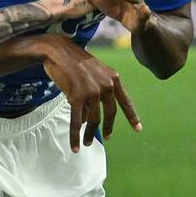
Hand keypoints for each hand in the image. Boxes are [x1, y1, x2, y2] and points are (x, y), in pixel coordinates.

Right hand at [38, 33, 142, 151]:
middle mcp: (106, 85)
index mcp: (113, 78)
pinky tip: (75, 146)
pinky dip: (75, 135)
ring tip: (86, 144)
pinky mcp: (77, 96)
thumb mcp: (92, 74)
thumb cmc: (72, 61)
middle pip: (110, 114)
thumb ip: (96, 93)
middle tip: (107, 138)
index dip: (132, 116)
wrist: (57, 50)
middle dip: (108, 128)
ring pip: (93, 120)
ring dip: (90, 135)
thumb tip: (87, 119)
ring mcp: (92, 91)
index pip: (125, 101)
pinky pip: (77, 121)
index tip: (138, 129)